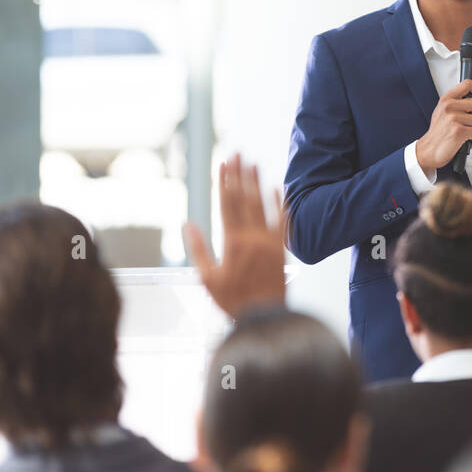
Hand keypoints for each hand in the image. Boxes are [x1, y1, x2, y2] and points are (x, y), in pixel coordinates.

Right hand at [185, 154, 287, 318]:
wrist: (265, 318)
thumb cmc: (232, 300)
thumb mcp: (207, 278)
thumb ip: (198, 250)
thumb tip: (188, 224)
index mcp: (233, 243)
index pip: (227, 204)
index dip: (224, 182)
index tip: (223, 163)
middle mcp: (253, 237)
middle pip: (245, 199)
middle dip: (240, 175)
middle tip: (238, 153)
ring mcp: (270, 241)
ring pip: (263, 206)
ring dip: (258, 183)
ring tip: (254, 164)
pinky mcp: (282, 248)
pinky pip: (283, 221)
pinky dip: (280, 204)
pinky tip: (277, 188)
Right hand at [415, 78, 471, 173]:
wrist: (428, 150)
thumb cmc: (438, 133)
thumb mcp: (443, 112)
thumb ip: (457, 103)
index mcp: (446, 99)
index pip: (468, 84)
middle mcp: (449, 106)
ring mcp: (454, 118)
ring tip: (467, 133)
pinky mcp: (458, 131)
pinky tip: (466, 141)